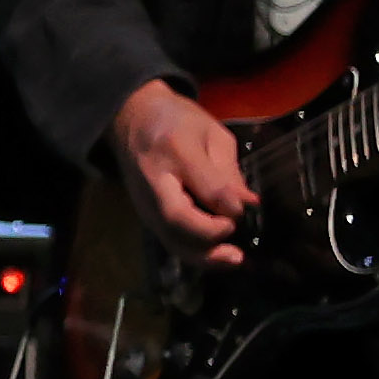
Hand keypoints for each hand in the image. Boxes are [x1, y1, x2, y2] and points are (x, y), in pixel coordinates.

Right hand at [110, 78, 254, 273]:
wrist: (130, 119)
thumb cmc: (177, 120)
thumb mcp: (211, 133)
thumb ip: (228, 169)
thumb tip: (248, 204)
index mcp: (175, 149)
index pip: (204, 184)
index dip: (229, 203)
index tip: (248, 207)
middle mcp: (155, 180)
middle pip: (177, 218)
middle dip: (210, 236)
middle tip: (237, 243)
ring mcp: (145, 200)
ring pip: (170, 237)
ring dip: (203, 255)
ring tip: (233, 259)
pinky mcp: (145, 213)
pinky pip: (168, 240)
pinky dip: (194, 254)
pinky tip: (218, 257)